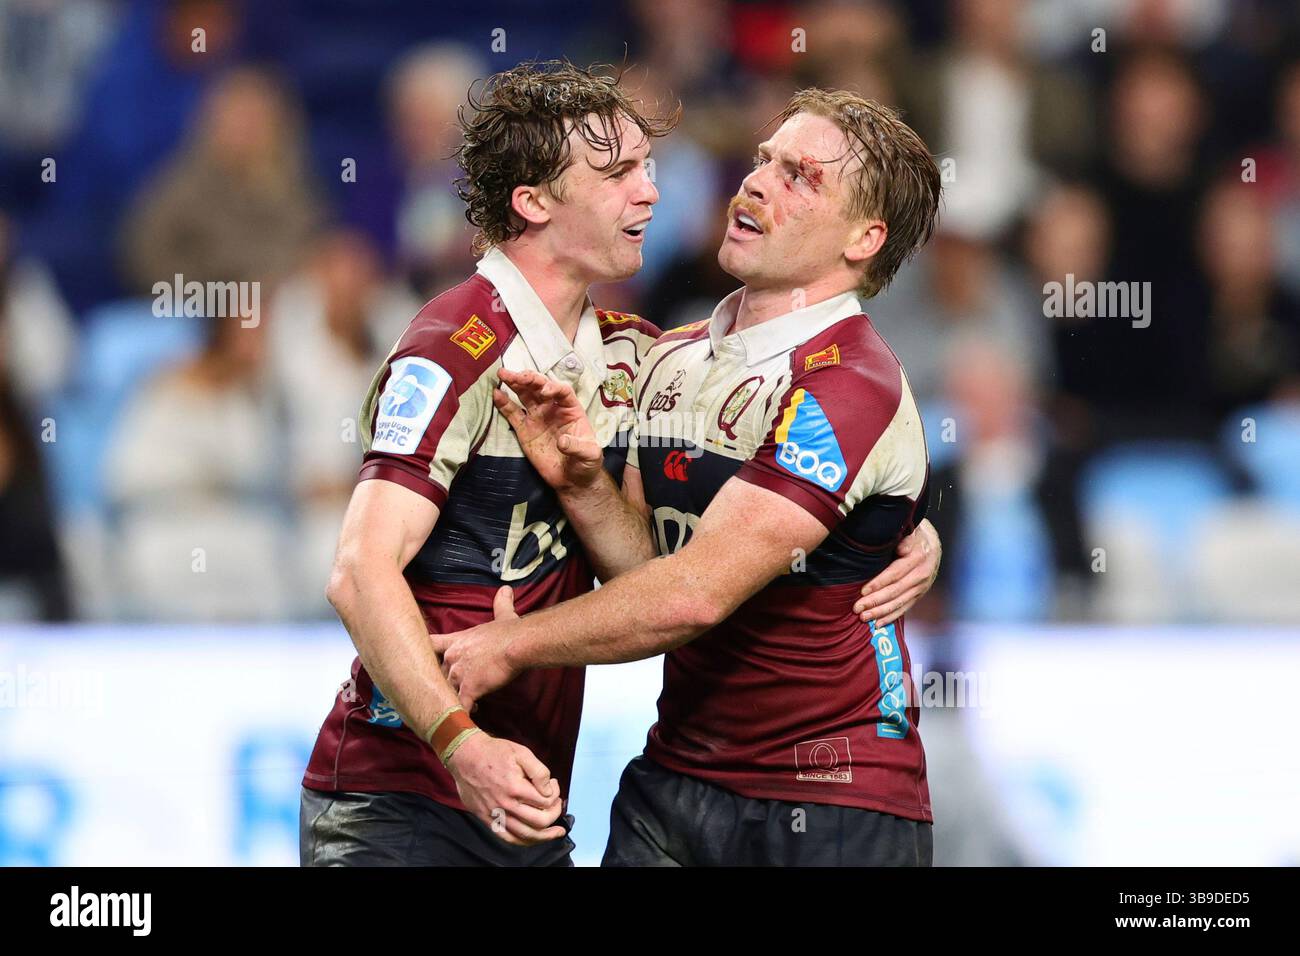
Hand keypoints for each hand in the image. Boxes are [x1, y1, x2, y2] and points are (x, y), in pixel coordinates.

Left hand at [430, 586, 519, 710]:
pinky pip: (460, 707)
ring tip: (458, 709)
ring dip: (450, 700)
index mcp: (456, 641)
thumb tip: (506, 589)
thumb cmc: (509, 631)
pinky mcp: (468, 689)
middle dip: (440, 682)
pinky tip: (468, 719)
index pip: (429, 644)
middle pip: (435, 673)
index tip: (417, 658)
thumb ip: (501, 603)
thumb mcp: (503, 614)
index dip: (422, 652)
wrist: (517, 644)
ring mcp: (458, 674)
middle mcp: (452, 657)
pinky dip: (462, 714)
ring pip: (445, 692)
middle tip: (445, 691)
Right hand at [445, 731, 565, 844]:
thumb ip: (539, 772)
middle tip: (556, 804)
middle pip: (539, 821)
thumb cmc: (494, 752)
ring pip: (525, 835)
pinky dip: (523, 841)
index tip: (553, 785)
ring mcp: (495, 814)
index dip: (555, 794)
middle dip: (554, 814)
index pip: (546, 801)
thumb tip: (549, 789)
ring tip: (555, 831)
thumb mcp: (522, 752)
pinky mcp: (486, 819)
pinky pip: (507, 838)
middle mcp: (506, 805)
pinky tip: (533, 838)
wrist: (465, 756)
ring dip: (545, 835)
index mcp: (516, 788)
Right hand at [494, 368, 603, 490]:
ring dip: (515, 384)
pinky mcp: (525, 430)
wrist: (572, 480)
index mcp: (571, 410)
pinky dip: (504, 403)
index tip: (545, 391)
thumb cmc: (586, 464)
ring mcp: (537, 418)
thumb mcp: (589, 455)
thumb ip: (578, 447)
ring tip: (503, 374)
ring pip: (525, 395)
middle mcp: (553, 409)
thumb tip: (562, 442)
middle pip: (540, 388)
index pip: (562, 391)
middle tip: (516, 375)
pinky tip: (496, 393)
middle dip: (529, 379)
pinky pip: (513, 413)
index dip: (553, 387)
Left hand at [854, 518, 940, 625]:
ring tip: (864, 618)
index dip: (879, 583)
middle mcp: (923, 574)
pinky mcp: (920, 593)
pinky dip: (892, 616)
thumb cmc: (914, 532)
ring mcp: (923, 586)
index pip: (896, 573)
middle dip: (876, 602)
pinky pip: (906, 607)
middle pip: (896, 591)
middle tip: (858, 608)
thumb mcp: (911, 528)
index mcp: (919, 557)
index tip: (863, 591)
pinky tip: (879, 623)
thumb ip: (906, 536)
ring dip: (881, 612)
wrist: (931, 539)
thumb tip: (901, 548)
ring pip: (900, 602)